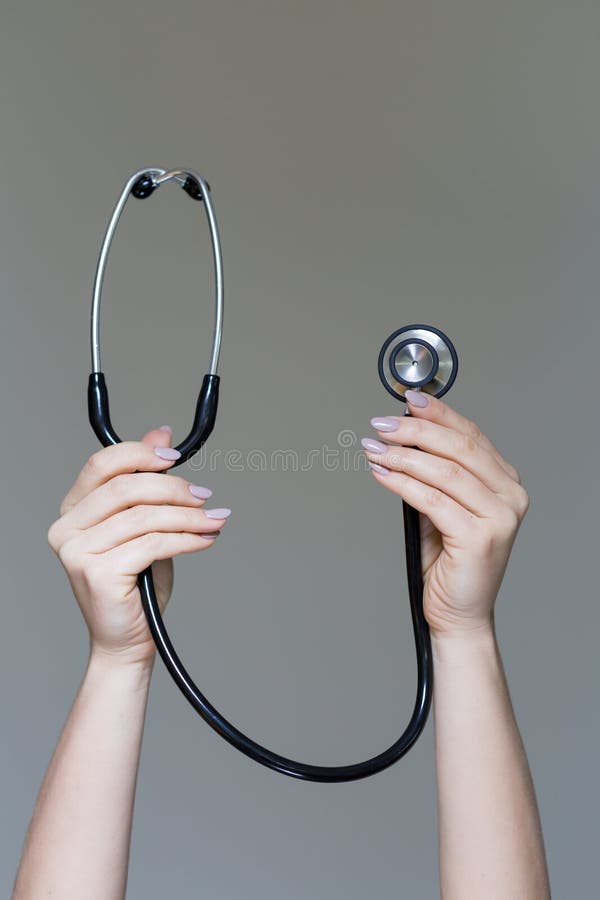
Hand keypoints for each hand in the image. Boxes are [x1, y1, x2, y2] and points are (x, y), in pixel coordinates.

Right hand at [47, 427, 230, 666]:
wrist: (128, 639)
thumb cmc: (137, 584)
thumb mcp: (145, 523)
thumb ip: (148, 480)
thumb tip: (162, 432)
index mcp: (73, 510)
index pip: (101, 465)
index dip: (140, 453)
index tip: (175, 456)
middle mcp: (67, 528)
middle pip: (126, 487)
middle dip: (173, 488)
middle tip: (204, 496)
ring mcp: (77, 552)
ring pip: (145, 516)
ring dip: (189, 516)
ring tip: (214, 520)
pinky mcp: (97, 573)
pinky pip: (153, 543)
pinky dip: (187, 538)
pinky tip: (206, 539)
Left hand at [362, 392, 528, 637]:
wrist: (459, 613)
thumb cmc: (450, 562)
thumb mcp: (444, 507)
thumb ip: (435, 474)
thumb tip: (405, 435)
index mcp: (506, 484)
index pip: (472, 436)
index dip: (439, 414)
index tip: (409, 399)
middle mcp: (510, 497)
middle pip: (459, 448)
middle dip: (416, 431)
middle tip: (382, 424)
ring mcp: (499, 518)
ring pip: (444, 471)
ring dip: (402, 455)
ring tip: (373, 447)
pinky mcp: (479, 538)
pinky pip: (432, 500)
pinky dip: (401, 483)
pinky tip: (381, 473)